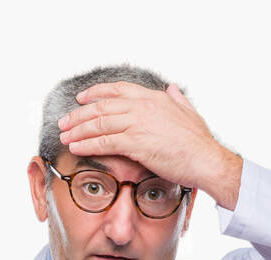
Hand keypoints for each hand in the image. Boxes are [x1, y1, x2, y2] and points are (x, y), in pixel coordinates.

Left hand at [57, 81, 238, 201]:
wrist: (206, 160)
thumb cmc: (200, 143)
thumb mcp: (190, 113)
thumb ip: (178, 99)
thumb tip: (172, 88)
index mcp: (153, 98)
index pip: (117, 90)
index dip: (96, 93)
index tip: (82, 99)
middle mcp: (142, 107)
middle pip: (102, 106)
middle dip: (80, 114)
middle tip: (65, 121)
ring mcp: (138, 124)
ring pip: (100, 123)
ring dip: (78, 129)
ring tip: (64, 135)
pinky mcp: (136, 143)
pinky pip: (105, 142)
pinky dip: (87, 144)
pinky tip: (76, 147)